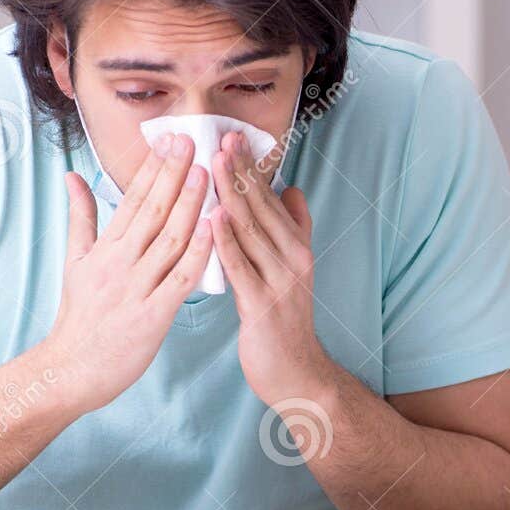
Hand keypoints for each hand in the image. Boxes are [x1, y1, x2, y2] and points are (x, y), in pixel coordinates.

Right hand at [41, 134, 213, 411]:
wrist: (71, 369)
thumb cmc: (79, 316)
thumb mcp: (75, 261)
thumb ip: (81, 217)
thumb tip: (72, 175)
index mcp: (105, 248)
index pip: (132, 199)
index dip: (153, 168)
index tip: (171, 140)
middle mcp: (120, 263)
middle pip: (152, 211)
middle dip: (174, 174)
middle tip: (193, 141)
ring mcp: (137, 288)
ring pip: (169, 239)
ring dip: (189, 205)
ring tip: (207, 174)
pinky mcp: (152, 315)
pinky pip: (179, 280)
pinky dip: (197, 254)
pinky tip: (212, 231)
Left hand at [209, 131, 332, 403]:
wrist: (295, 372)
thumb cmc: (285, 320)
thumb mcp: (294, 269)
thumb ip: (295, 229)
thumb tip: (292, 190)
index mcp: (297, 247)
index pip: (272, 199)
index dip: (252, 168)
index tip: (234, 137)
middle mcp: (293, 258)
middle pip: (262, 208)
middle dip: (240, 171)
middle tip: (221, 138)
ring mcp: (280, 281)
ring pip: (252, 230)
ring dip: (232, 195)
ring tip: (213, 164)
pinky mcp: (263, 305)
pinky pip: (242, 266)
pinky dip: (226, 240)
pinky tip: (212, 217)